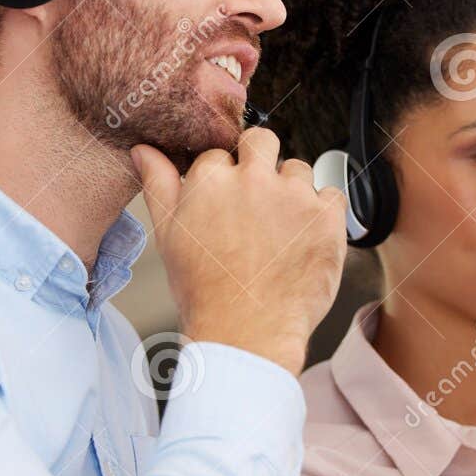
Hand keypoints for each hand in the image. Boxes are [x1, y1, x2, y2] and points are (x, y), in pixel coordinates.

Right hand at [132, 128, 345, 377]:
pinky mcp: (326, 217)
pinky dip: (322, 212)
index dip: (223, 178)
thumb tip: (144, 150)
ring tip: (280, 231)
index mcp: (212, 179)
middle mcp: (254, 179)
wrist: (247, 333)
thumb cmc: (205, 290)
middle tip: (257, 202)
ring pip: (298, 169)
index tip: (227, 203)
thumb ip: (159, 184)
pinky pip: (332, 194)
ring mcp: (294, 196)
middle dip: (259, 162)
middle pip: (262, 142)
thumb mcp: (169, 235)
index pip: (221, 154)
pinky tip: (304, 238)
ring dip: (291, 190)